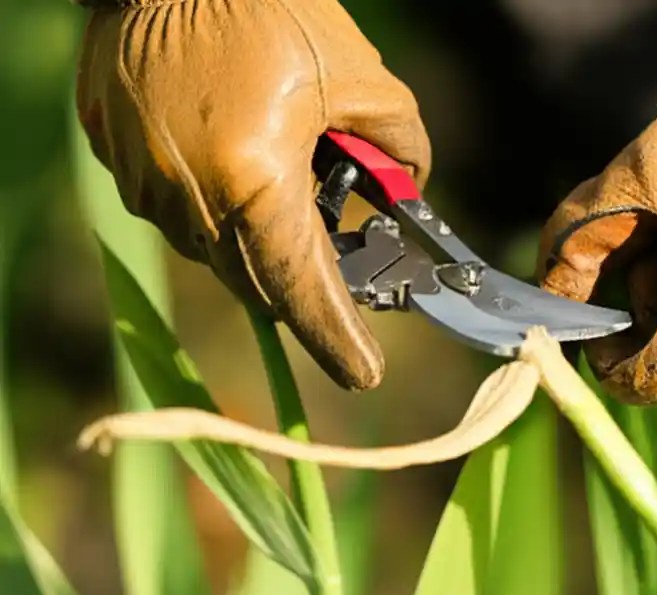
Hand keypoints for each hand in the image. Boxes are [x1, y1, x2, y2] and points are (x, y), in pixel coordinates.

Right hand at [76, 0, 429, 389]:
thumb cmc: (265, 9)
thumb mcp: (360, 75)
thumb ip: (400, 146)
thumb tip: (411, 188)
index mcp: (253, 179)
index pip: (301, 287)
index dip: (336, 336)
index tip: (364, 372)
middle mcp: (190, 197)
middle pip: (258, 279)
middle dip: (307, 286)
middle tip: (350, 272)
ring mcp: (146, 185)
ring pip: (218, 251)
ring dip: (262, 241)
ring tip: (294, 190)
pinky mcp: (120, 165)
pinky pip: (181, 214)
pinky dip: (222, 208)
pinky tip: (246, 162)